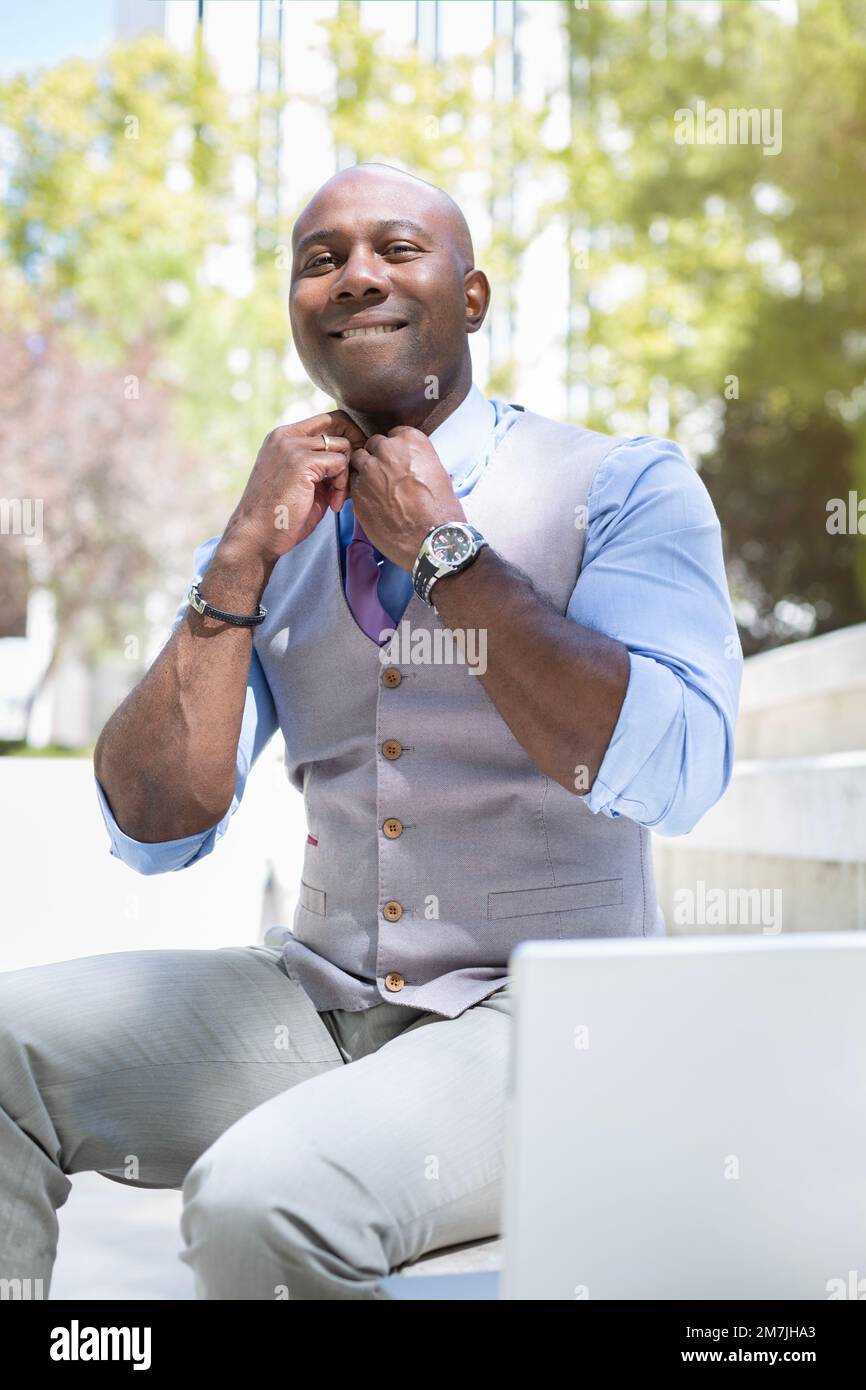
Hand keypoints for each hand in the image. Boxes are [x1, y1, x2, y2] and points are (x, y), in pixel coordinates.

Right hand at [222, 410, 366, 563]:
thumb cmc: (280, 516)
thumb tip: (350, 457)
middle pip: (338, 422)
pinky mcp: (301, 462)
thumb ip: (320, 465)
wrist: (257, 536)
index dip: (346, 437)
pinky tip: (333, 504)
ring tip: (335, 498)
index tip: (348, 465)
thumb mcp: (301, 481)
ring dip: (346, 474)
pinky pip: (340, 463)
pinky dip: (342, 485)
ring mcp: (292, 447)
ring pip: (342, 445)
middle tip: (349, 477)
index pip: (326, 419)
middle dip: (353, 449)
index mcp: (282, 438)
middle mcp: (285, 436)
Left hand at [348, 426, 466, 570]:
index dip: (396, 449)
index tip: (399, 460)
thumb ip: (419, 461)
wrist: (430, 539)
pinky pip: (354, 483)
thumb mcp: (438, 474)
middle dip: (379, 457)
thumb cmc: (441, 510)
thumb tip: (413, 464)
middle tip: (387, 475)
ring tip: (377, 487)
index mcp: (411, 441)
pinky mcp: (358, 492)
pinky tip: (374, 502)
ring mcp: (369, 470)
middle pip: (374, 444)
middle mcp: (387, 450)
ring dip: (365, 470)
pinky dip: (360, 489)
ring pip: (359, 460)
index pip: (394, 434)